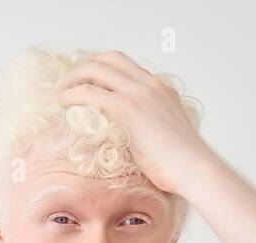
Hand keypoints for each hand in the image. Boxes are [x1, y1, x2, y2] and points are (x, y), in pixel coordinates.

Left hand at [57, 50, 215, 197]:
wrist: (195, 169)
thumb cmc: (183, 164)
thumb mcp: (166, 137)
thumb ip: (151, 128)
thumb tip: (136, 141)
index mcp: (161, 89)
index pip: (126, 65)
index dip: (102, 68)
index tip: (86, 80)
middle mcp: (150, 84)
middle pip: (109, 59)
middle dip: (84, 67)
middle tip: (68, 83)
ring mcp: (140, 93)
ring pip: (97, 70)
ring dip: (74, 78)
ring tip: (60, 93)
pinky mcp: (129, 109)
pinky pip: (91, 93)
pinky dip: (72, 95)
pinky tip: (62, 104)